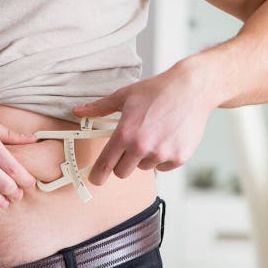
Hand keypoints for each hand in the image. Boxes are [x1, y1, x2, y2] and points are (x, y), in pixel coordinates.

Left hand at [71, 64, 214, 185]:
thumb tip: (78, 111)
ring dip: (144, 157)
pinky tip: (166, 137)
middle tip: (129, 144)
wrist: (190, 89)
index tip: (95, 179)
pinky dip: (162, 157)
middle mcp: (142, 147)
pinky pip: (162, 167)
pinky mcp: (179, 158)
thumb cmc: (156, 90)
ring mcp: (162, 154)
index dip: (97, 174)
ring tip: (152, 133)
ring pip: (143, 168)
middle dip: (121, 161)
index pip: (105, 164)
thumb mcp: (124, 95)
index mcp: (125, 133)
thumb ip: (99, 107)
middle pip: (122, 172)